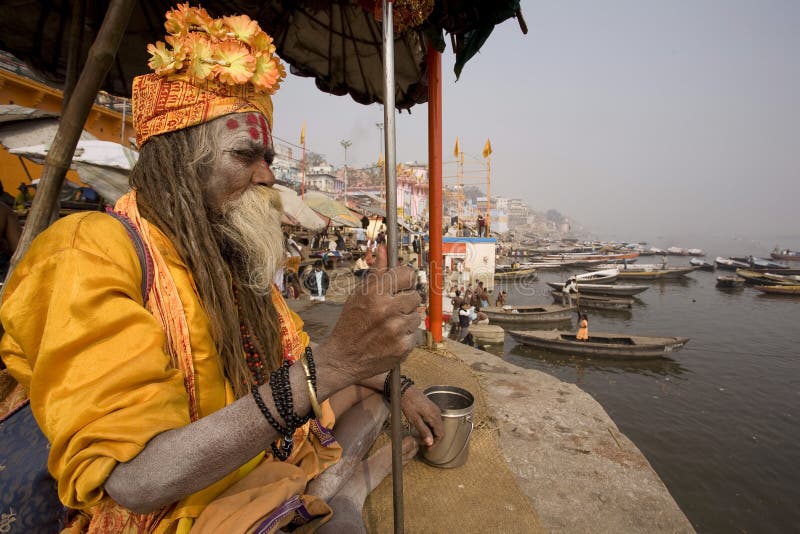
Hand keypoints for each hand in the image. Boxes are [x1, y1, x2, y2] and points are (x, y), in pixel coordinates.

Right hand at [318, 245, 420, 387]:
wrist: (343, 358)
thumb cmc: (351, 323)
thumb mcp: (359, 294)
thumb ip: (376, 272)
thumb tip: (384, 248)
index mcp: (375, 292)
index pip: (408, 274)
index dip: (405, 279)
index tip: (402, 284)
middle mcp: (387, 309)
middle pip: (416, 295)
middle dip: (406, 300)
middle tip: (392, 308)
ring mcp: (396, 329)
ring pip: (417, 315)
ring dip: (406, 319)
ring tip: (389, 324)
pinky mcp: (403, 347)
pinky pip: (414, 334)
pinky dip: (405, 335)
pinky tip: (390, 338)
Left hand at [401, 386, 442, 447]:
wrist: (405, 390)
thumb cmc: (408, 404)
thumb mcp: (414, 419)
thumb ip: (423, 431)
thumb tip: (430, 443)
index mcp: (434, 416)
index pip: (440, 434)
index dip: (435, 443)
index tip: (428, 449)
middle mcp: (437, 413)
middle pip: (440, 431)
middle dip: (433, 439)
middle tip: (424, 445)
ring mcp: (435, 410)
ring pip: (437, 426)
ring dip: (431, 434)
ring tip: (422, 439)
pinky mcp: (431, 408)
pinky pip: (434, 421)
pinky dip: (430, 427)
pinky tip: (422, 430)